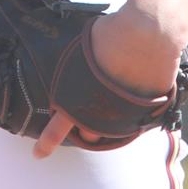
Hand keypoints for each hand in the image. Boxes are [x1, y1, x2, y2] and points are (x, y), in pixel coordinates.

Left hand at [31, 5, 184, 158]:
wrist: (148, 33)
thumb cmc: (112, 34)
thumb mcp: (83, 49)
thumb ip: (76, 65)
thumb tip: (75, 67)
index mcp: (78, 98)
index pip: (58, 128)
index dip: (47, 143)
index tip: (38, 155)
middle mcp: (102, 113)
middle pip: (91, 135)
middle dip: (86, 128)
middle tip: (87, 115)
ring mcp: (126, 115)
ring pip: (115, 130)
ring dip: (111, 121)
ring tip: (111, 104)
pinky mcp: (149, 110)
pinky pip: (139, 117)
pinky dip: (137, 108)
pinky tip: (138, 91)